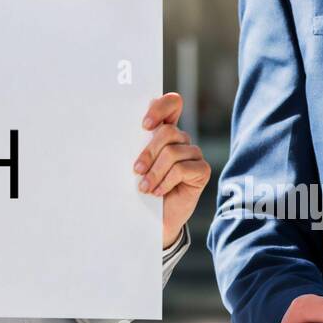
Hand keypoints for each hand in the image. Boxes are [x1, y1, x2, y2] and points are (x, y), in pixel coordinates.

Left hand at [134, 93, 210, 247]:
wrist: (154, 218)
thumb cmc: (143, 189)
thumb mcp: (136, 165)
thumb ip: (136, 146)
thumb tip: (120, 132)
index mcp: (165, 131)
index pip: (172, 103)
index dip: (160, 108)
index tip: (144, 126)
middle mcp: (181, 139)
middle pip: (168, 132)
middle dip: (149, 152)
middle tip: (136, 170)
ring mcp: (193, 154)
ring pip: (173, 153)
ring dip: (155, 172)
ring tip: (144, 188)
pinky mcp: (202, 170)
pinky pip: (182, 169)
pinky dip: (166, 182)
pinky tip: (158, 192)